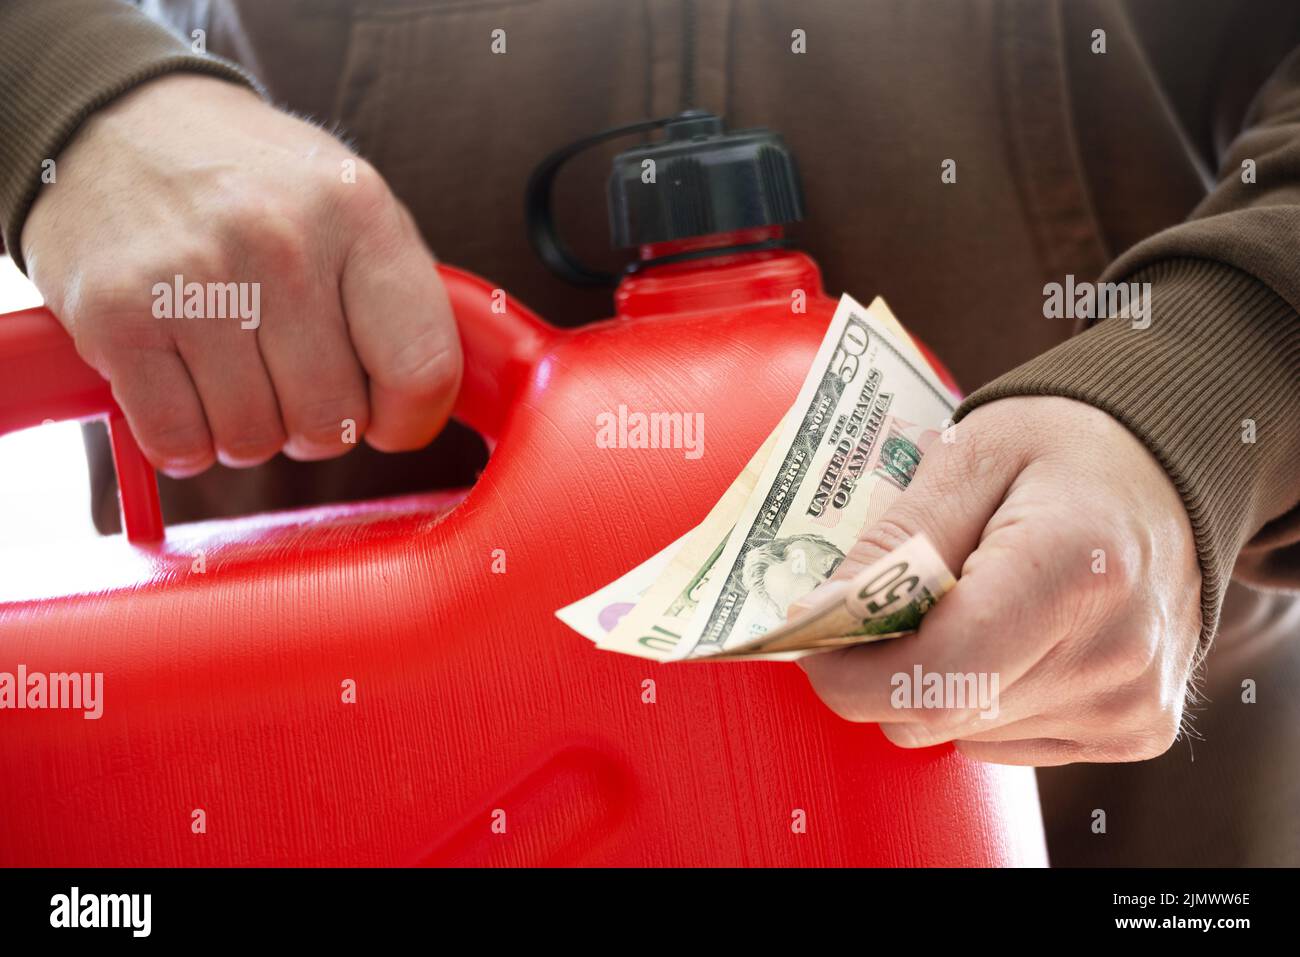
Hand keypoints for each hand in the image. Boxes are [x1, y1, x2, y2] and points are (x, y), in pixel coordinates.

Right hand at [22, 74, 460, 475]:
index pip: (421, 369)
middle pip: (333, 420)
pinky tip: (185, 391)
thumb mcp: (355, 206)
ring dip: (247, 431)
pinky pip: (178, 442)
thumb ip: (404, 298)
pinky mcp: (115, 315)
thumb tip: (427, 405)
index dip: (409, 421)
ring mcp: (192, 277)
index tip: (387, 418)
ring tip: (233, 372)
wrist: (120, 121)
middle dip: (317, 424)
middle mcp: (281, 241)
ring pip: (254, 440)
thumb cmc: (258, 184)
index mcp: (358, 214)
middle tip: (290, 381)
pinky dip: (185, 441)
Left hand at [796, 396, 1202, 765]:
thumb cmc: (1062, 449)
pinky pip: (1006, 741)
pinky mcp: (1134, 729)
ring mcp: (1131, 703)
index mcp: (1072, 571)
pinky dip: (981, 696)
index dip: (851, 674)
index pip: (934, 677)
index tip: (814, 641)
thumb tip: (825, 615)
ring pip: (964, 733)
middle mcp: (1114, 654)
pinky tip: (1012, 633)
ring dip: (935, 680)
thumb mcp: (969, 455)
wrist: (1171, 469)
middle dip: (882, 671)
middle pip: (939, 713)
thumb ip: (896, 538)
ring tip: (968, 602)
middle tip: (878, 607)